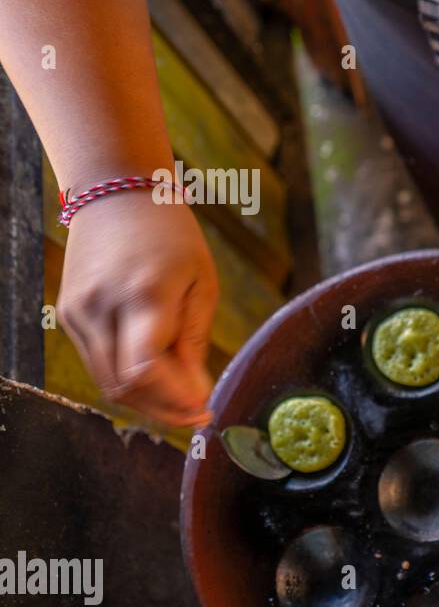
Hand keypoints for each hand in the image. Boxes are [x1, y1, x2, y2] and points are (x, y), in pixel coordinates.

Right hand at [57, 191, 218, 426]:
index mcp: (143, 295)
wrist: (114, 192)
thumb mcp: (202, 283)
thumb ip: (194, 340)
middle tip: (196, 413)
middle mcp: (101, 307)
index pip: (147, 371)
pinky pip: (97, 361)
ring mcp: (77, 312)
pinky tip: (155, 372)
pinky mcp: (67, 314)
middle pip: (124, 386)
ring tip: (180, 397)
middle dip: (163, 409)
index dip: (175, 400)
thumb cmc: (172, 236)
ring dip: (145, 399)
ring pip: (107, 381)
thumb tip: (195, 395)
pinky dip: (126, 376)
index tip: (204, 409)